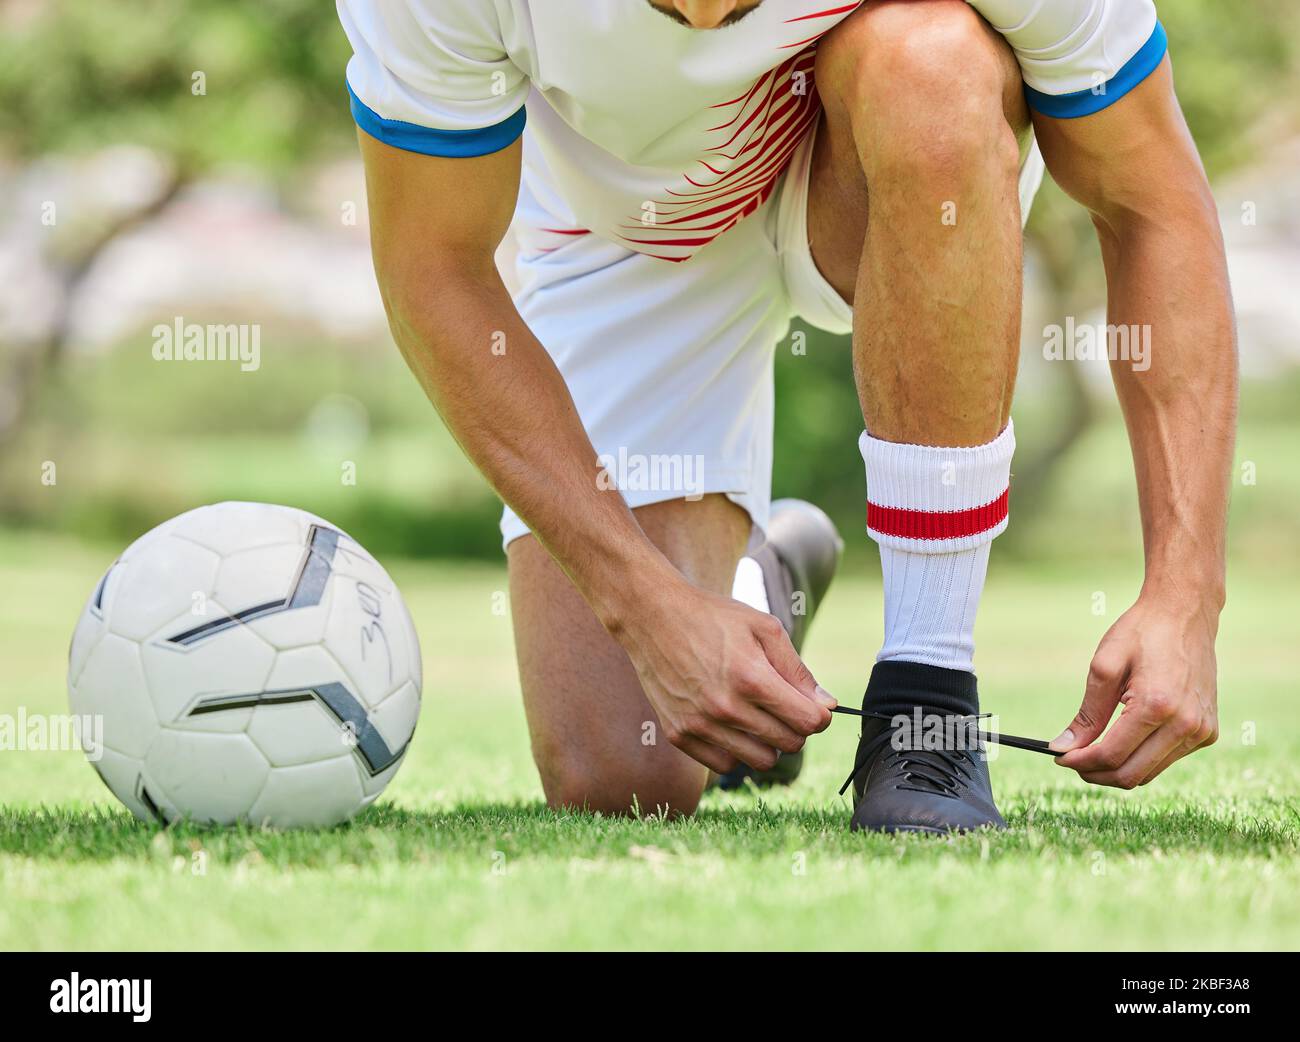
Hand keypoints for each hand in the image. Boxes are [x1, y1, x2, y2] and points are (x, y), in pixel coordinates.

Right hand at [617, 578, 835, 773]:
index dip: (819, 715)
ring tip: (758, 716)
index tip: (813, 705)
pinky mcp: (679, 734)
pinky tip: (732, 726)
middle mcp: (725, 707)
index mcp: (751, 678)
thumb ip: (797, 670)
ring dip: (769, 743)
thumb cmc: (712, 616)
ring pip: (761, 761)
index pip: (809, 722)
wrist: (652, 616)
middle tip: (783, 706)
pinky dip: (736, 751)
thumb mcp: (763, 628)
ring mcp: (699, 724)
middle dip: (796, 727)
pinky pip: (725, 765)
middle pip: (789, 744)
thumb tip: (827, 705)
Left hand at [1050, 592, 1219, 787]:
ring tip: (1092, 751)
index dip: (1080, 761)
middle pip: (1131, 775)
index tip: (1059, 756)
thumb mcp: (1104, 667)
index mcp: (1157, 706)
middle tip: (1071, 759)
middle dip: (1096, 773)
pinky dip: (1140, 758)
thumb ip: (1087, 713)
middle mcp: (1186, 725)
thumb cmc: (1141, 633)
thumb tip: (1064, 747)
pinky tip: (1124, 739)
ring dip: (1117, 769)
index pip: (1112, 755)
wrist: (1185, 613)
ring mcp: (1202, 731)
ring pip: (1149, 773)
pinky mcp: (1208, 732)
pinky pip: (1166, 759)